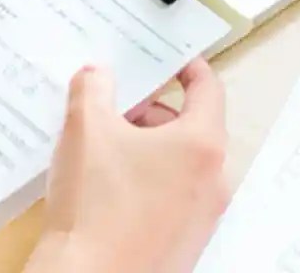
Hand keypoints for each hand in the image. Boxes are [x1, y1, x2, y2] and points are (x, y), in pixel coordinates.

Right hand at [26, 59, 229, 272]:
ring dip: (145, 147)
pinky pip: (171, 197)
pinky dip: (146, 182)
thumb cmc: (96, 206)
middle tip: (110, 106)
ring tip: (100, 148)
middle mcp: (214, 181)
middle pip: (188, 127)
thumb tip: (97, 75)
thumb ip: (92, 89)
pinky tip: (106, 187)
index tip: (169, 57)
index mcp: (202, 145)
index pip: (208, 89)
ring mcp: (202, 217)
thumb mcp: (86, 129)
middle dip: (150, 111)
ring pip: (178, 164)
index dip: (187, 66)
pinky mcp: (184, 243)